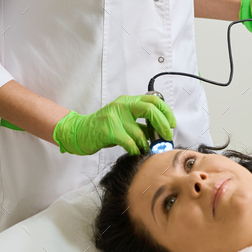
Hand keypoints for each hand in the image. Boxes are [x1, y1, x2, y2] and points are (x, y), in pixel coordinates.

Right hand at [52, 94, 176, 155]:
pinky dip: (135, 149)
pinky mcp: (108, 130)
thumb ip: (140, 123)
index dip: (166, 111)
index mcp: (128, 101)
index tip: (172, 124)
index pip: (153, 100)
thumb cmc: (103, 129)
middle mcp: (122, 105)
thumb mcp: (123, 121)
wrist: (80, 132)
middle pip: (150, 110)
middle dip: (163, 124)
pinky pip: (129, 142)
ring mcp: (114, 116)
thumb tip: (160, 132)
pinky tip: (134, 152)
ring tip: (145, 150)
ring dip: (146, 144)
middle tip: (166, 136)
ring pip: (140, 131)